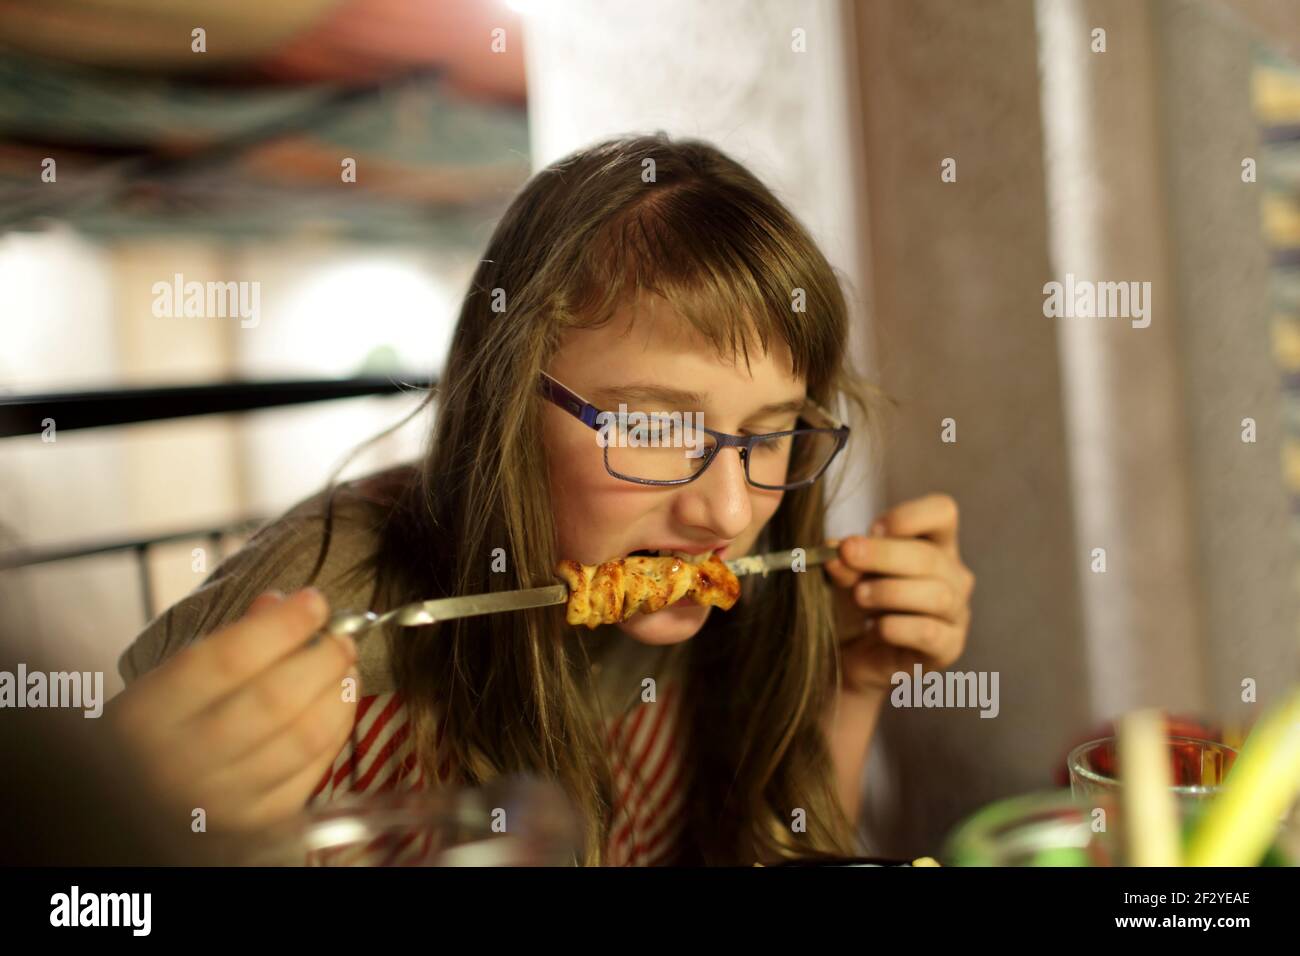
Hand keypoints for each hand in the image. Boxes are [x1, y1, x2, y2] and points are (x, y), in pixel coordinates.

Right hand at [105, 588, 358, 833]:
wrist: (130, 813)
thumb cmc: (152, 735)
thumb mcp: (164, 682)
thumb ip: (224, 641)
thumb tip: (281, 604)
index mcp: (147, 715)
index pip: (229, 658)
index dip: (284, 624)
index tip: (315, 602)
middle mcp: (181, 763)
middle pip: (276, 698)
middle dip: (324, 657)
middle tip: (342, 637)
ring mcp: (222, 801)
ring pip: (304, 738)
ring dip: (340, 693)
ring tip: (347, 667)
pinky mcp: (255, 824)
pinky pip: (312, 772)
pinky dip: (336, 732)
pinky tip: (339, 708)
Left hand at [822, 493, 974, 696]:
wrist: (853, 655)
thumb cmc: (858, 603)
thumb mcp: (847, 574)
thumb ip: (846, 560)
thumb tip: (836, 549)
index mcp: (934, 544)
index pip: (943, 512)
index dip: (910, 515)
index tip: (873, 528)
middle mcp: (953, 575)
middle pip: (931, 557)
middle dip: (884, 554)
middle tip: (847, 554)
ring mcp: (956, 612)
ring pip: (936, 595)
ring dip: (890, 592)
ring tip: (859, 596)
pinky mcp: (949, 647)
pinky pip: (930, 633)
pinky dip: (898, 628)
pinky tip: (876, 628)